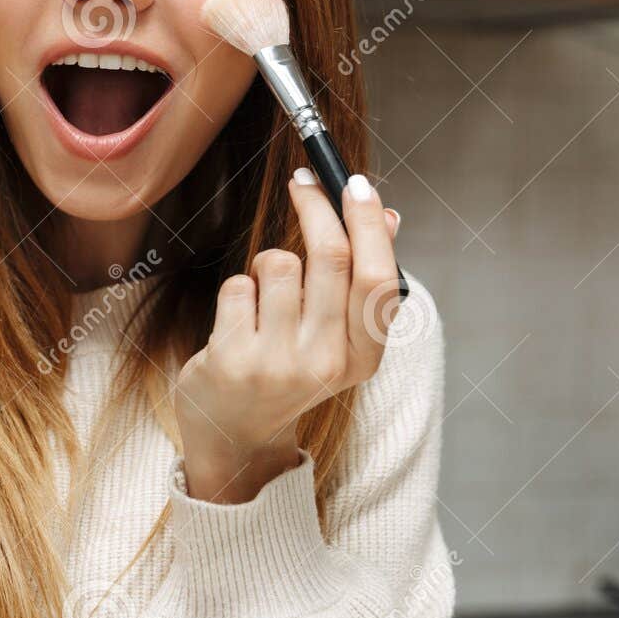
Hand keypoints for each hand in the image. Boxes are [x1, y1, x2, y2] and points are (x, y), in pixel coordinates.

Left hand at [173, 170, 401, 502]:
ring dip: (268, 264)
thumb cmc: (288, 371)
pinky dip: (238, 290)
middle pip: (330, 257)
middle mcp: (324, 363)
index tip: (358, 183)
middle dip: (316, 206)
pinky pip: (237, 285)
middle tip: (303, 181)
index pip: (378, 279)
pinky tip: (238, 321)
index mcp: (361, 358)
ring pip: (277, 264)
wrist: (235, 436)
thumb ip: (359, 282)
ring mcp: (276, 363)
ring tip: (264, 296)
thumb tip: (387, 216)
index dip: (368, 224)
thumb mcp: (334, 338)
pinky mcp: (231, 359)